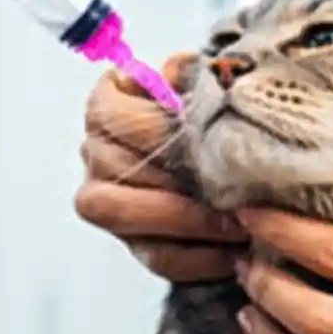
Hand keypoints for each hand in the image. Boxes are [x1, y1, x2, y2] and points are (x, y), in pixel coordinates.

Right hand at [74, 53, 247, 281]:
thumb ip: (191, 75)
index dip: (165, 130)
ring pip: (128, 216)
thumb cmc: (205, 111)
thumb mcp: (201, 81)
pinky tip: (234, 252)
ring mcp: (104, 200)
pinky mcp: (132, 242)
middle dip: (182, 180)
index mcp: (104, 106)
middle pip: (125, 168)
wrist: (216, 151)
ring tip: (238, 222)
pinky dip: (197, 258)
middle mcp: (94, 152)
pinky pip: (156, 257)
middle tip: (235, 188)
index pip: (124, 117)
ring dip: (187, 222)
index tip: (209, 138)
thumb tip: (181, 76)